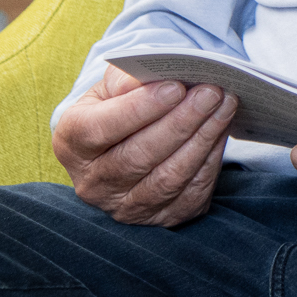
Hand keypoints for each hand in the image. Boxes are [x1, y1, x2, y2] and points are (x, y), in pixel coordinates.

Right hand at [53, 64, 235, 226]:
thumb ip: (125, 79)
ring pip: (168, 178)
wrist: (124, 146)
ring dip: (202, 139)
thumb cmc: (117, 109)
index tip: (175, 87)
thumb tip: (156, 78)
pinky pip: (191, 192)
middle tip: (211, 93)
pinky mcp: (161, 218)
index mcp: (71, 143)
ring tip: (225, 105)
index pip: (100, 129)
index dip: (139, 109)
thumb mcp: (109, 89)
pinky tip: (222, 131)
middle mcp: (93, 183)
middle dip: (180, 122)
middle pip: (138, 157)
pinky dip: (211, 160)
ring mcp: (125, 207)